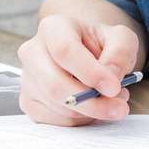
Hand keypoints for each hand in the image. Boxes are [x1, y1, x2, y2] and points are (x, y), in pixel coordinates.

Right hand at [17, 15, 138, 125]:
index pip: (65, 50)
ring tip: (110, 101)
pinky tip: (92, 108)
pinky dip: (78, 120)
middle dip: (91, 102)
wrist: (86, 54)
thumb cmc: (100, 44)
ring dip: (89, 111)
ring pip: (56, 105)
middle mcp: (33, 51)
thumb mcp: (121, 38)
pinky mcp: (29, 102)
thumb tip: (111, 78)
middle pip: (55, 84)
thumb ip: (120, 53)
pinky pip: (53, 120)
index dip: (90, 72)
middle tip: (119, 107)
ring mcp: (27, 79)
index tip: (114, 87)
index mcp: (53, 28)